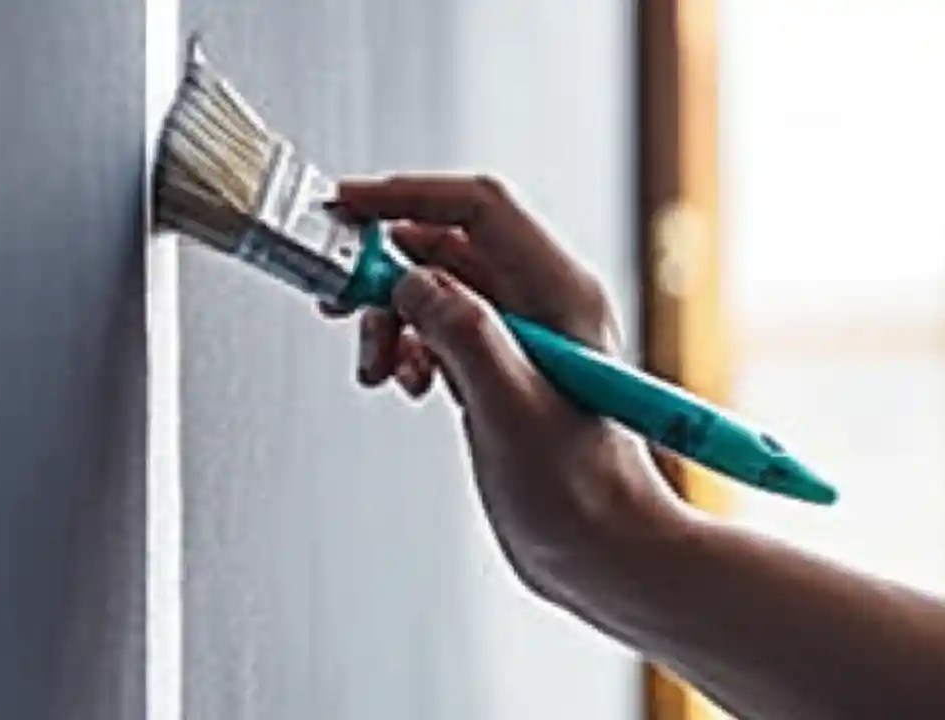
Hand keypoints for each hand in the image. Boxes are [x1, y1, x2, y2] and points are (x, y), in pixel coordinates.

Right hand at [327, 174, 685, 606]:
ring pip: (435, 290)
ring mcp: (521, 335)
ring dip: (393, 318)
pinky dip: (408, 347)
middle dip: (387, 270)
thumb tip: (414, 281)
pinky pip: (439, 329)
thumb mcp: (513, 412)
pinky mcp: (501, 366)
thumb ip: (464, 335)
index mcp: (561, 294)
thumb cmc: (581, 495)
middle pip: (446, 246)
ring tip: (379, 368)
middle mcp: (543, 303)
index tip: (347, 209)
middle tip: (341, 299)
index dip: (407, 197)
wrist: (602, 552)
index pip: (478, 209)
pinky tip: (405, 384)